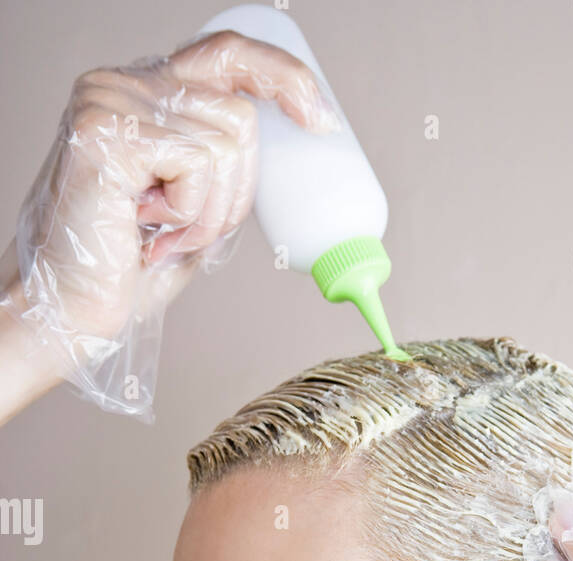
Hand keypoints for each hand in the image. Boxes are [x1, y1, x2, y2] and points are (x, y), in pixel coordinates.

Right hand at [2, 30, 338, 391]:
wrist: (70, 312)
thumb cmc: (127, 270)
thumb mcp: (193, 208)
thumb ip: (223, 167)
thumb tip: (294, 147)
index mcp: (145, 95)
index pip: (226, 54)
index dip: (282, 76)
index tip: (319, 119)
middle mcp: (123, 84)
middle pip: (239, 114)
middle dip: (237, 192)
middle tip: (190, 233)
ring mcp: (110, 101)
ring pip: (226, 143)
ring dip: (211, 212)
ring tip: (163, 235)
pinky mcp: (107, 133)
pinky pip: (197, 163)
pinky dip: (189, 213)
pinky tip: (146, 229)